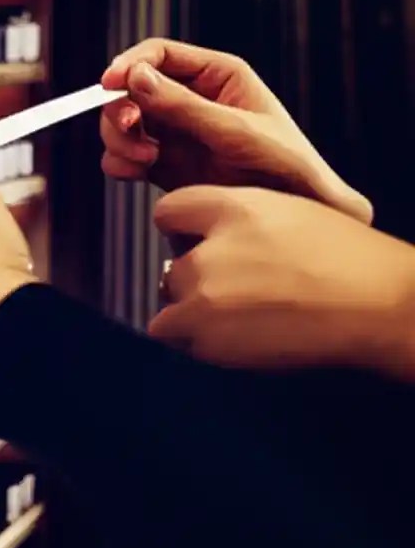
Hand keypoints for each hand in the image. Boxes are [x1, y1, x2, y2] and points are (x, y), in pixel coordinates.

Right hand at [100, 38, 372, 223]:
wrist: (297, 209)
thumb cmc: (283, 163)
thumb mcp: (234, 130)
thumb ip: (183, 105)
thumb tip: (136, 78)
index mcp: (216, 76)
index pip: (159, 55)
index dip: (129, 65)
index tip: (110, 83)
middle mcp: (191, 99)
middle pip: (131, 90)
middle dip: (121, 110)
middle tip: (131, 130)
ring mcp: (175, 132)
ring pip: (123, 123)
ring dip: (120, 140)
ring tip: (145, 160)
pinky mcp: (164, 163)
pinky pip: (125, 155)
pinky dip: (120, 162)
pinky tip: (136, 172)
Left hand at [151, 186, 414, 380]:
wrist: (378, 306)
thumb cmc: (348, 262)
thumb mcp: (289, 212)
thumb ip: (236, 220)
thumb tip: (203, 238)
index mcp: (234, 209)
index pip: (169, 211)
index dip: (182, 231)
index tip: (195, 243)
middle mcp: (211, 248)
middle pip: (170, 264)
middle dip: (193, 278)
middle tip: (236, 290)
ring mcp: (204, 293)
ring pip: (168, 303)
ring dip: (189, 311)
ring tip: (239, 316)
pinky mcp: (205, 335)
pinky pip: (173, 336)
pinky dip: (195, 339)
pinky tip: (239, 336)